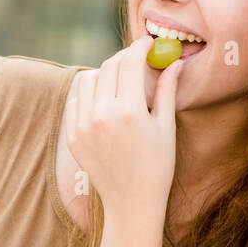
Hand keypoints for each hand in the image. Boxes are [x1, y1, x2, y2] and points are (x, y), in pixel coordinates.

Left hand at [65, 35, 182, 218]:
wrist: (132, 203)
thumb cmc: (157, 167)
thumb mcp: (166, 127)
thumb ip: (167, 90)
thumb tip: (175, 61)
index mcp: (130, 112)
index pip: (129, 62)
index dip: (139, 47)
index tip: (146, 43)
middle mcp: (102, 116)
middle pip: (108, 67)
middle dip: (124, 58)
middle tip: (136, 60)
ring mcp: (83, 126)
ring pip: (88, 79)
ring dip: (104, 74)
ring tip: (120, 83)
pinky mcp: (72, 136)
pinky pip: (75, 100)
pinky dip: (89, 94)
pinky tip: (104, 101)